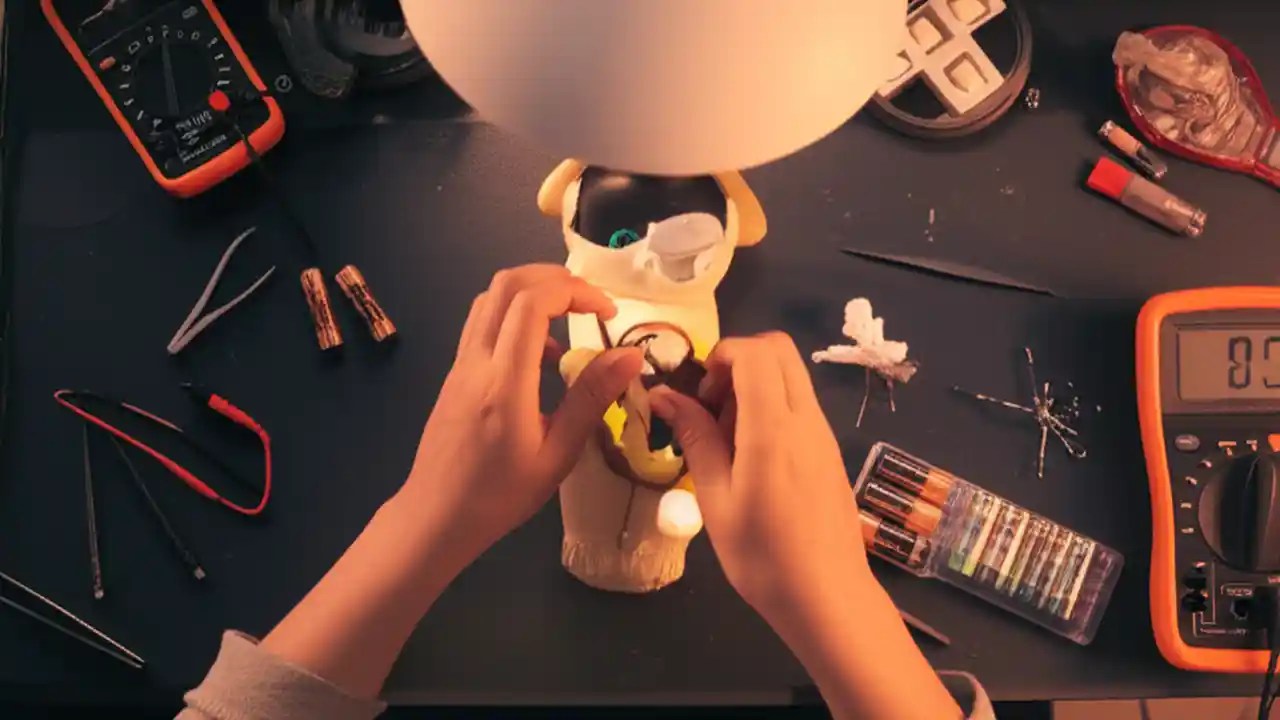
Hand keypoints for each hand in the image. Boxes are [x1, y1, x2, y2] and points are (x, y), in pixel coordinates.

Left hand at [403, 264, 643, 573]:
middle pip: (507, 283)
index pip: (533, 303)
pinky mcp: (456, 373)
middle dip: (555, 278)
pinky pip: (484, 324)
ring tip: (570, 327)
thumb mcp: (558, 455)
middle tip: (591, 303)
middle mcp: (476, 361)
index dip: (576, 291)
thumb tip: (629, 355)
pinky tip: (540, 359)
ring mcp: (460, 364)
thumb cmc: (500, 496)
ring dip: (534, 294)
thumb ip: (590, 398)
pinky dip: (517, 318)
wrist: (436, 517)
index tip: (609, 314)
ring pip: (491, 298)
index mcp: (504, 382)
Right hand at [647, 332, 870, 629]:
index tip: (698, 396)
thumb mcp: (716, 500)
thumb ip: (695, 439)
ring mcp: (823, 434)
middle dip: (737, 362)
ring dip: (753, 386)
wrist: (827, 598)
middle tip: (711, 408)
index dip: (720, 356)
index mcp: (775, 428)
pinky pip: (799, 405)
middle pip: (778, 350)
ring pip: (790, 376)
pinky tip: (750, 457)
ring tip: (725, 439)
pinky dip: (770, 409)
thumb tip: (664, 395)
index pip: (755, 352)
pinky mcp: (828, 451)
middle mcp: (806, 419)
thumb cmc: (762, 557)